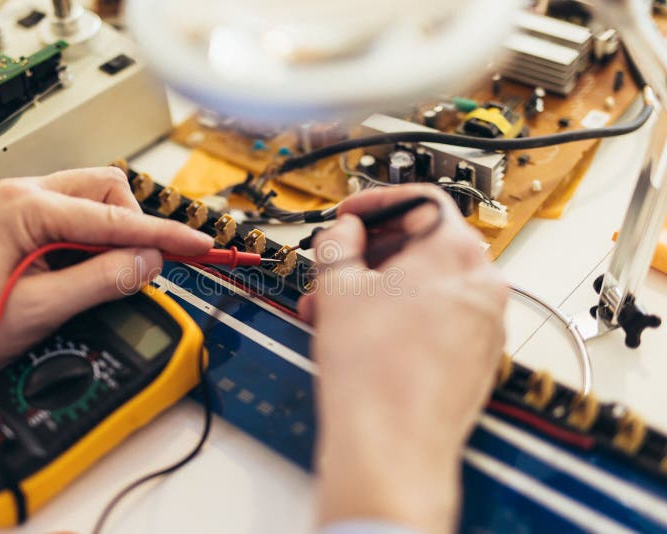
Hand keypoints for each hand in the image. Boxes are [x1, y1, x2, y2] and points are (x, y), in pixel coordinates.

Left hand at [0, 167, 212, 410]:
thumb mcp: (41, 309)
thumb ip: (101, 281)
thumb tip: (148, 262)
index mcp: (25, 208)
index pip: (113, 217)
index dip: (162, 234)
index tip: (197, 245)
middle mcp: (24, 195)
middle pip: (107, 191)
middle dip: (134, 225)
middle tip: (144, 267)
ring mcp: (23, 206)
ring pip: (94, 202)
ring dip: (113, 235)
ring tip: (108, 276)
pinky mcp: (23, 223)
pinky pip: (76, 220)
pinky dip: (93, 243)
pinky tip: (85, 272)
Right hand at [299, 185, 506, 532]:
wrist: (391, 448)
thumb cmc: (374, 375)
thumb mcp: (338, 288)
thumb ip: (338, 243)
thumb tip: (343, 233)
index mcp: (457, 254)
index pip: (422, 200)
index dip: (376, 202)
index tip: (350, 216)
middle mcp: (483, 286)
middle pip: (424, 245)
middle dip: (370, 253)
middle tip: (335, 266)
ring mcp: (484, 325)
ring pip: (426, 287)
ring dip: (377, 289)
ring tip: (334, 309)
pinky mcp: (476, 359)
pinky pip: (437, 320)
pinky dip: (400, 317)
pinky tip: (361, 335)